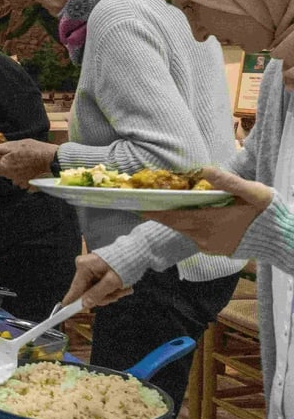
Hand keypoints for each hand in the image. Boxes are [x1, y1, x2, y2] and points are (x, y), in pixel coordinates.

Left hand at [0, 139, 57, 188]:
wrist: (52, 159)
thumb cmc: (33, 150)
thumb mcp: (12, 145)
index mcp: (3, 168)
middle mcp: (9, 177)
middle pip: (0, 171)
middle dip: (2, 163)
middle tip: (11, 153)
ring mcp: (19, 182)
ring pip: (11, 175)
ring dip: (13, 168)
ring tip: (23, 159)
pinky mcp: (28, 185)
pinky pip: (21, 179)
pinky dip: (23, 173)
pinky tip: (29, 166)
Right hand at [61, 253, 133, 309]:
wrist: (137, 251)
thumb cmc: (126, 261)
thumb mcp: (113, 281)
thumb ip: (97, 294)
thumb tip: (85, 303)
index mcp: (85, 266)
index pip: (75, 289)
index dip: (72, 303)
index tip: (66, 313)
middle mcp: (84, 267)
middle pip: (87, 292)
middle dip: (104, 296)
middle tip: (117, 294)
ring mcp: (90, 269)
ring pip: (95, 291)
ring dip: (111, 293)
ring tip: (123, 289)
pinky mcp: (96, 271)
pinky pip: (100, 286)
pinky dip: (112, 288)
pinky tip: (122, 286)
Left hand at [141, 166, 273, 254]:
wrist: (282, 239)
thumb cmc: (268, 213)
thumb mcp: (252, 192)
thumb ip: (228, 181)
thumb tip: (204, 169)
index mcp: (211, 220)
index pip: (175, 216)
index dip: (156, 212)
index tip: (138, 207)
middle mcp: (205, 236)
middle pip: (176, 224)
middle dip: (161, 215)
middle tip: (146, 205)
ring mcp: (210, 245)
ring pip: (185, 231)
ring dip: (174, 220)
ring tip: (164, 207)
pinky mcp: (216, 250)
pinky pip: (196, 237)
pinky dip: (189, 227)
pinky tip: (190, 217)